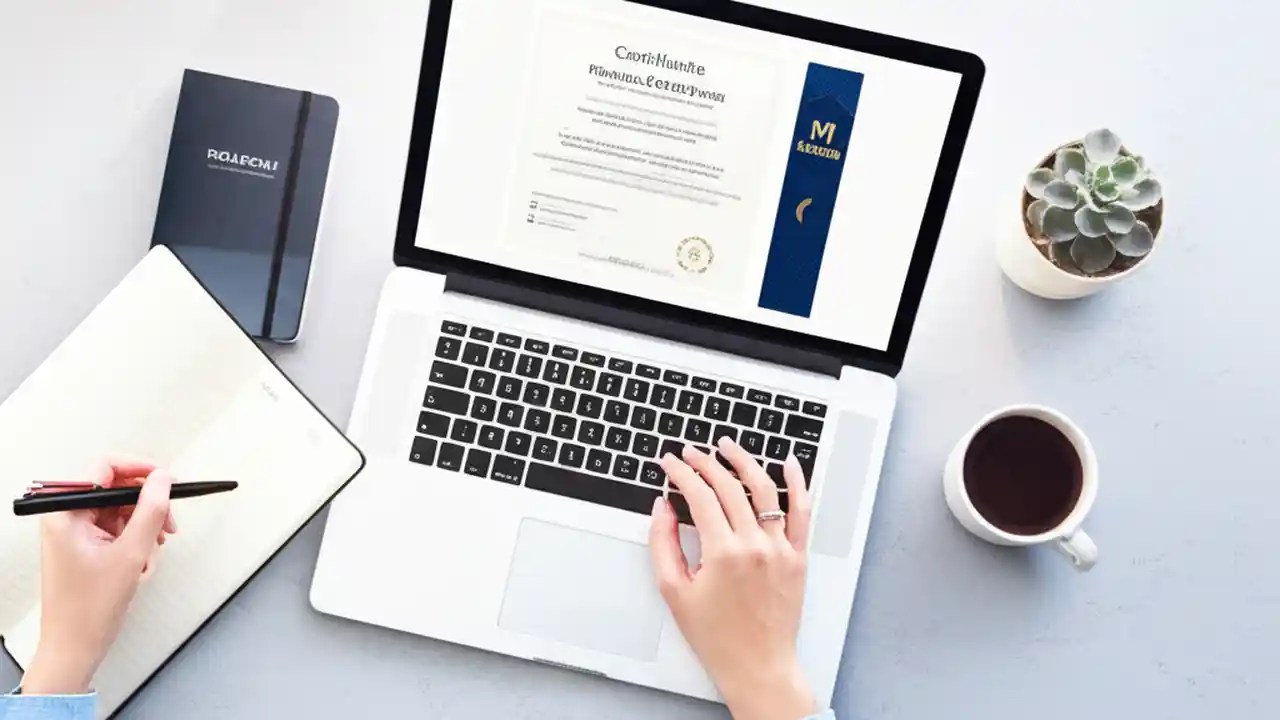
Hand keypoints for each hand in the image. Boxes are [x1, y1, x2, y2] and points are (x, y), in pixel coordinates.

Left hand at [21, 459, 176, 694]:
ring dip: (144, 523)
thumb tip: (163, 478)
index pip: (103, 467)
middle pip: (115, 487)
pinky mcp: (83, 544)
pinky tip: (144, 557)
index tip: (166, 478)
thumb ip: (151, 510)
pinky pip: (117, 526)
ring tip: (157, 545)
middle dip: (147, 502)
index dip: (138, 468)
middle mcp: (65, 516)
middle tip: (169, 520)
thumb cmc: (90, 607)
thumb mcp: (131, 553)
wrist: (75, 645)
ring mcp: (74, 531)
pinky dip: (136, 537)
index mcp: (65, 513)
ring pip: (120, 508)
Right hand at [649, 438, 814, 719]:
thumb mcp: (674, 591)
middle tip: (691, 452)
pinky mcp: (798, 556)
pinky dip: (797, 484)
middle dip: (705, 463)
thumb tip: (662, 508)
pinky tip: (789, 463)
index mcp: (722, 553)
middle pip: (729, 487)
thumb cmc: (716, 636)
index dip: (681, 473)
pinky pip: (802, 511)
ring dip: (744, 461)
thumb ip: (663, 544)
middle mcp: (754, 545)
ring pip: (764, 490)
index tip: (670, 463)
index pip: (699, 496)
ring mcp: (780, 548)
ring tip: (728, 446)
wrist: (757, 665)